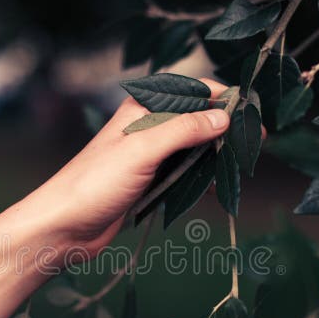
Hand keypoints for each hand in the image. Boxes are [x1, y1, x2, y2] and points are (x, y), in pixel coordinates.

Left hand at [17, 78, 231, 257]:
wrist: (63, 226)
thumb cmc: (95, 182)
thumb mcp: (143, 149)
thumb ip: (183, 130)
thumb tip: (223, 118)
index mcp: (142, 109)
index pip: (191, 91)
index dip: (222, 98)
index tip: (251, 114)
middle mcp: (146, 128)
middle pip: (196, 120)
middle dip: (224, 130)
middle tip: (255, 143)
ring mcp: (148, 156)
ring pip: (192, 149)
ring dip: (214, 157)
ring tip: (239, 167)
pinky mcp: (148, 182)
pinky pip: (182, 174)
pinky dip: (199, 179)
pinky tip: (214, 189)